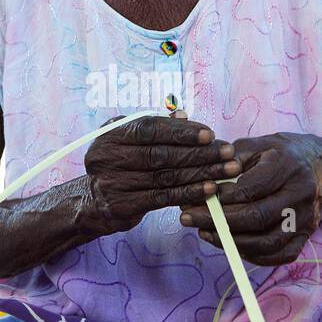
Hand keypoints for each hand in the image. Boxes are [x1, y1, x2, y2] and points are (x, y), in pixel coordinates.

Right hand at [85, 111, 241, 234]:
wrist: (93, 202)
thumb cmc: (120, 164)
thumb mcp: (128, 140)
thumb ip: (155, 128)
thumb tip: (183, 115)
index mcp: (110, 134)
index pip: (150, 129)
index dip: (181, 132)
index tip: (209, 134)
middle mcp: (108, 157)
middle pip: (161, 154)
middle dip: (199, 153)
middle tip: (227, 152)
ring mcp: (113, 183)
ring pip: (166, 176)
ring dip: (201, 173)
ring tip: (226, 170)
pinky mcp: (123, 206)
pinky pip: (163, 197)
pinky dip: (189, 192)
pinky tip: (210, 188)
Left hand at [178, 132, 321, 265]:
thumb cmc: (282, 155)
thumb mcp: (259, 144)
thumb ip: (232, 157)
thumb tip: (203, 172)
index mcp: (287, 166)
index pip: (250, 188)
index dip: (220, 198)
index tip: (195, 198)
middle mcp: (299, 194)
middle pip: (257, 217)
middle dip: (218, 221)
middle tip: (189, 219)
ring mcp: (305, 218)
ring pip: (267, 242)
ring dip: (232, 242)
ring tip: (205, 233)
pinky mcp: (306, 236)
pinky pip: (278, 255)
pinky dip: (252, 256)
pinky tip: (230, 244)